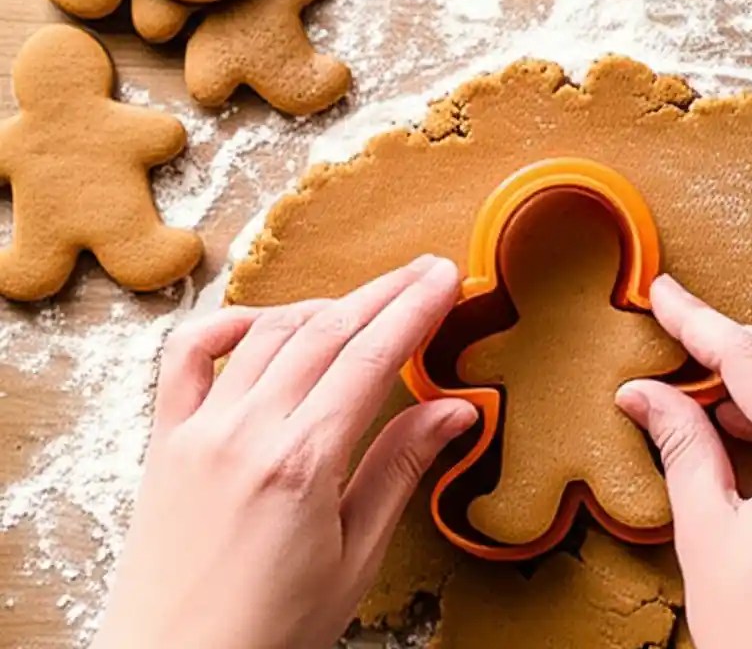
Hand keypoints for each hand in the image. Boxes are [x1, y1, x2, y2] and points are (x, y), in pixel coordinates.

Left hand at [93, 255, 476, 648]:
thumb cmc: (270, 630)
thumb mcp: (355, 557)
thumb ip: (399, 471)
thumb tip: (453, 412)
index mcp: (302, 463)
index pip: (371, 359)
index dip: (414, 310)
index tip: (446, 279)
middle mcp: (246, 432)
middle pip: (325, 332)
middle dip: (382, 294)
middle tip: (424, 271)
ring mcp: (198, 430)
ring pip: (267, 333)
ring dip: (323, 307)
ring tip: (366, 302)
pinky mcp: (165, 440)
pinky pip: (189, 355)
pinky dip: (231, 324)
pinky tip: (266, 324)